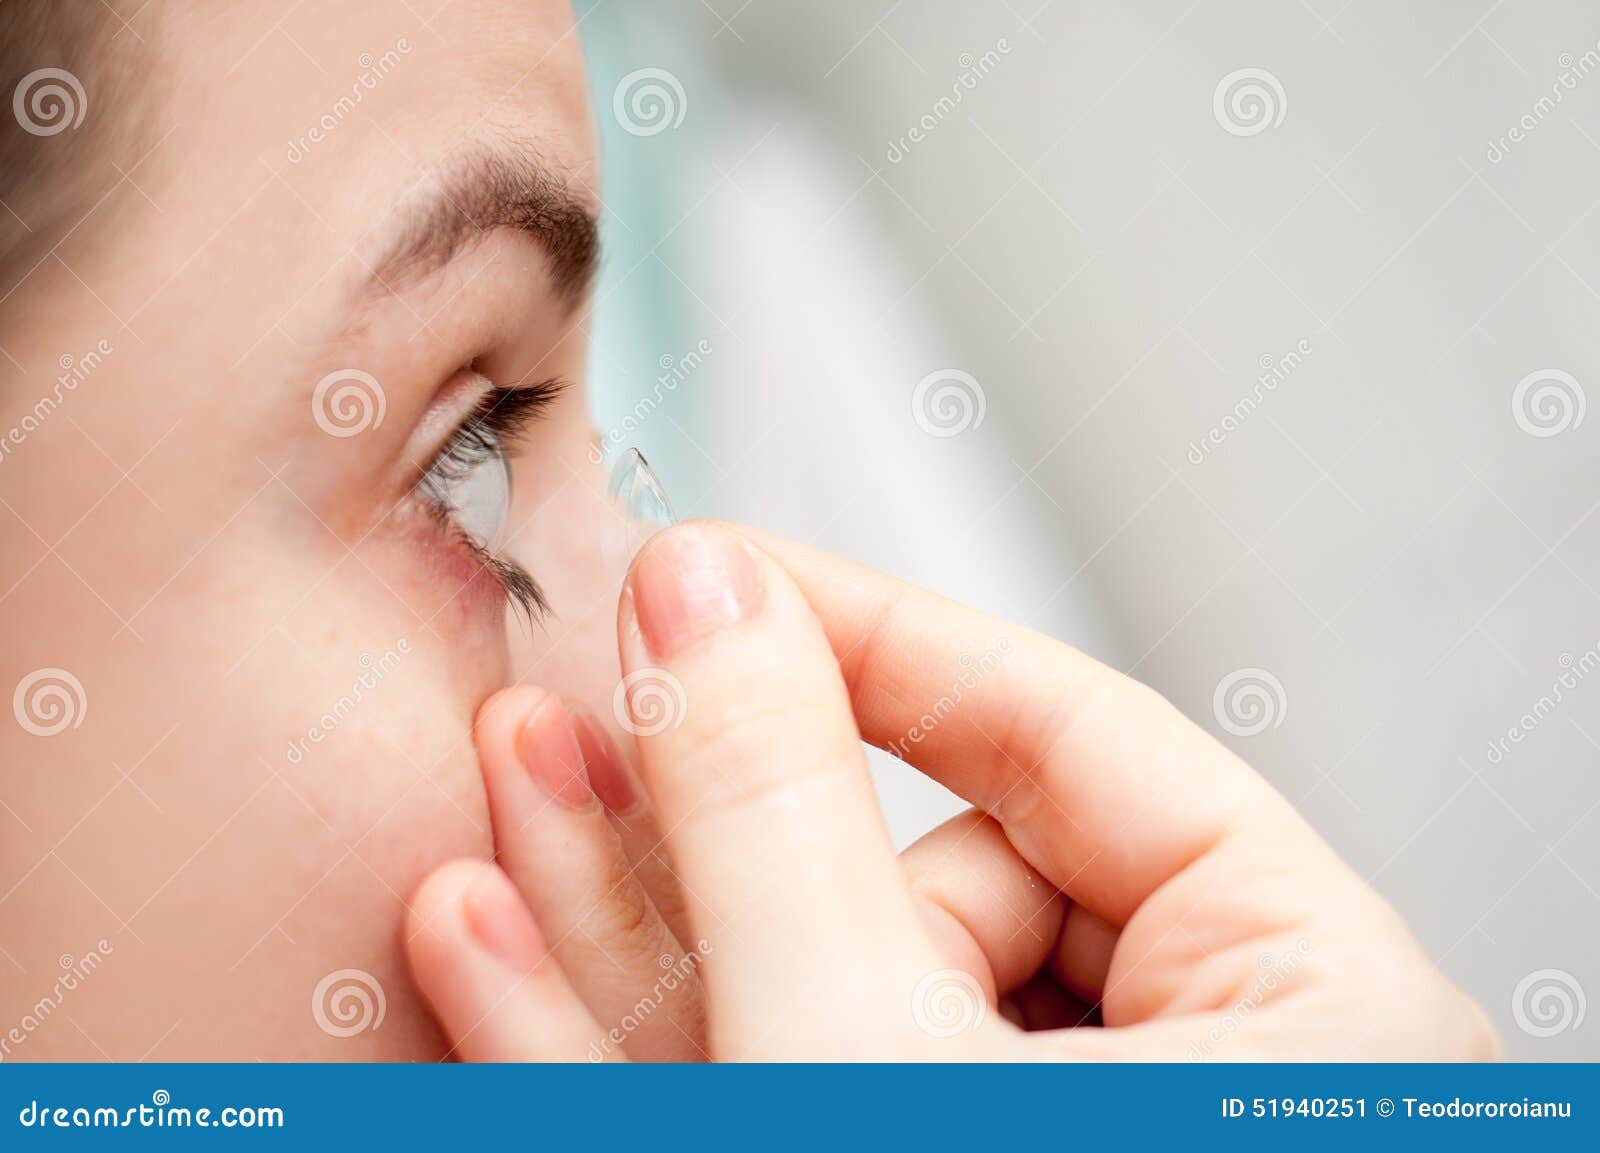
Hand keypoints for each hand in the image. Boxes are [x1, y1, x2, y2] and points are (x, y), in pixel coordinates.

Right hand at [404, 522, 1497, 1059]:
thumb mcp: (876, 1046)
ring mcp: (1010, 1135)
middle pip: (918, 869)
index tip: (721, 577)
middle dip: (715, 792)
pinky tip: (497, 942)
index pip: (1072, 741)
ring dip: (632, 898)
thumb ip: (789, 817)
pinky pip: (756, 1084)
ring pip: (810, 988)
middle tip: (581, 699)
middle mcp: (1169, 1074)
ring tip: (513, 780)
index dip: (879, 636)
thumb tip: (705, 601)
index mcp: (1292, 1012)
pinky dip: (620, 1030)